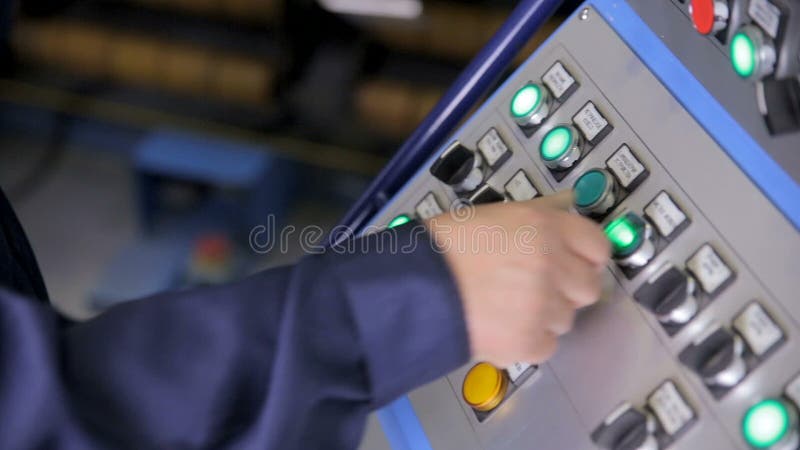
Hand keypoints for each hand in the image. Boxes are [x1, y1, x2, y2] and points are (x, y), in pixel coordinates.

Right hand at [426, 191, 609, 366]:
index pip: (598, 245)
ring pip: (567, 319)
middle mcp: (551, 264)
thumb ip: (535, 221)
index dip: (586, 256)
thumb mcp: (493, 215)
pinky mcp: (528, 340)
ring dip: (545, 316)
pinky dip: (528, 341)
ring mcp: (543, 305)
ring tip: (508, 307)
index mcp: (544, 226)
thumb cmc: (441, 248)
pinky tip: (503, 326)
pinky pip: (547, 346)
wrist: (412, 286)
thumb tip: (560, 222)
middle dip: (567, 289)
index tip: (576, 262)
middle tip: (538, 288)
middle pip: (589, 287)